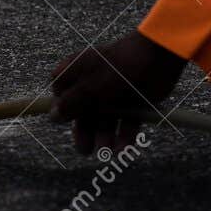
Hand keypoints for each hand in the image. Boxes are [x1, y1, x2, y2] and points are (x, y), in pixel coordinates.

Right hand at [50, 31, 185, 154]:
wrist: (158, 58)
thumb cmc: (118, 66)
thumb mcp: (90, 86)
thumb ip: (71, 103)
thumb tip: (52, 117)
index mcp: (78, 72)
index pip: (61, 93)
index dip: (62, 108)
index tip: (65, 120)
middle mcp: (94, 84)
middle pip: (83, 113)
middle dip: (85, 132)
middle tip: (86, 150)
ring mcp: (113, 94)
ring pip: (105, 121)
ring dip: (105, 137)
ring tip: (108, 152)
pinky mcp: (132, 103)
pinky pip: (125, 123)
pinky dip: (124, 136)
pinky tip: (124, 149)